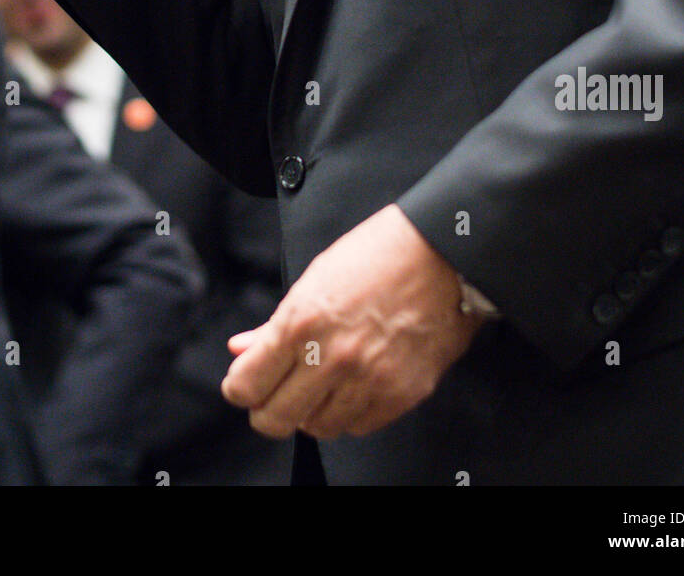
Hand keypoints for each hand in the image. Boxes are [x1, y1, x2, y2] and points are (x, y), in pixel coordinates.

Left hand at [222, 205, 484, 440]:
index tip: (247, 384)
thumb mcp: (315, 279)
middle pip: (274, 419)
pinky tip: (354, 387)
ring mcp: (368, 380)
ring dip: (313, 411)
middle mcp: (331, 357)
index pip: (246, 386)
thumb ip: (275, 325)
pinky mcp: (400, 395)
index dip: (240, 388)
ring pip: (318, 428)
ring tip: (323, 385)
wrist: (443, 255)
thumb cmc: (377, 256)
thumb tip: (240, 349)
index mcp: (301, 322)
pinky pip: (359, 426)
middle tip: (277, 395)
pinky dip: (350, 413)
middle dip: (268, 411)